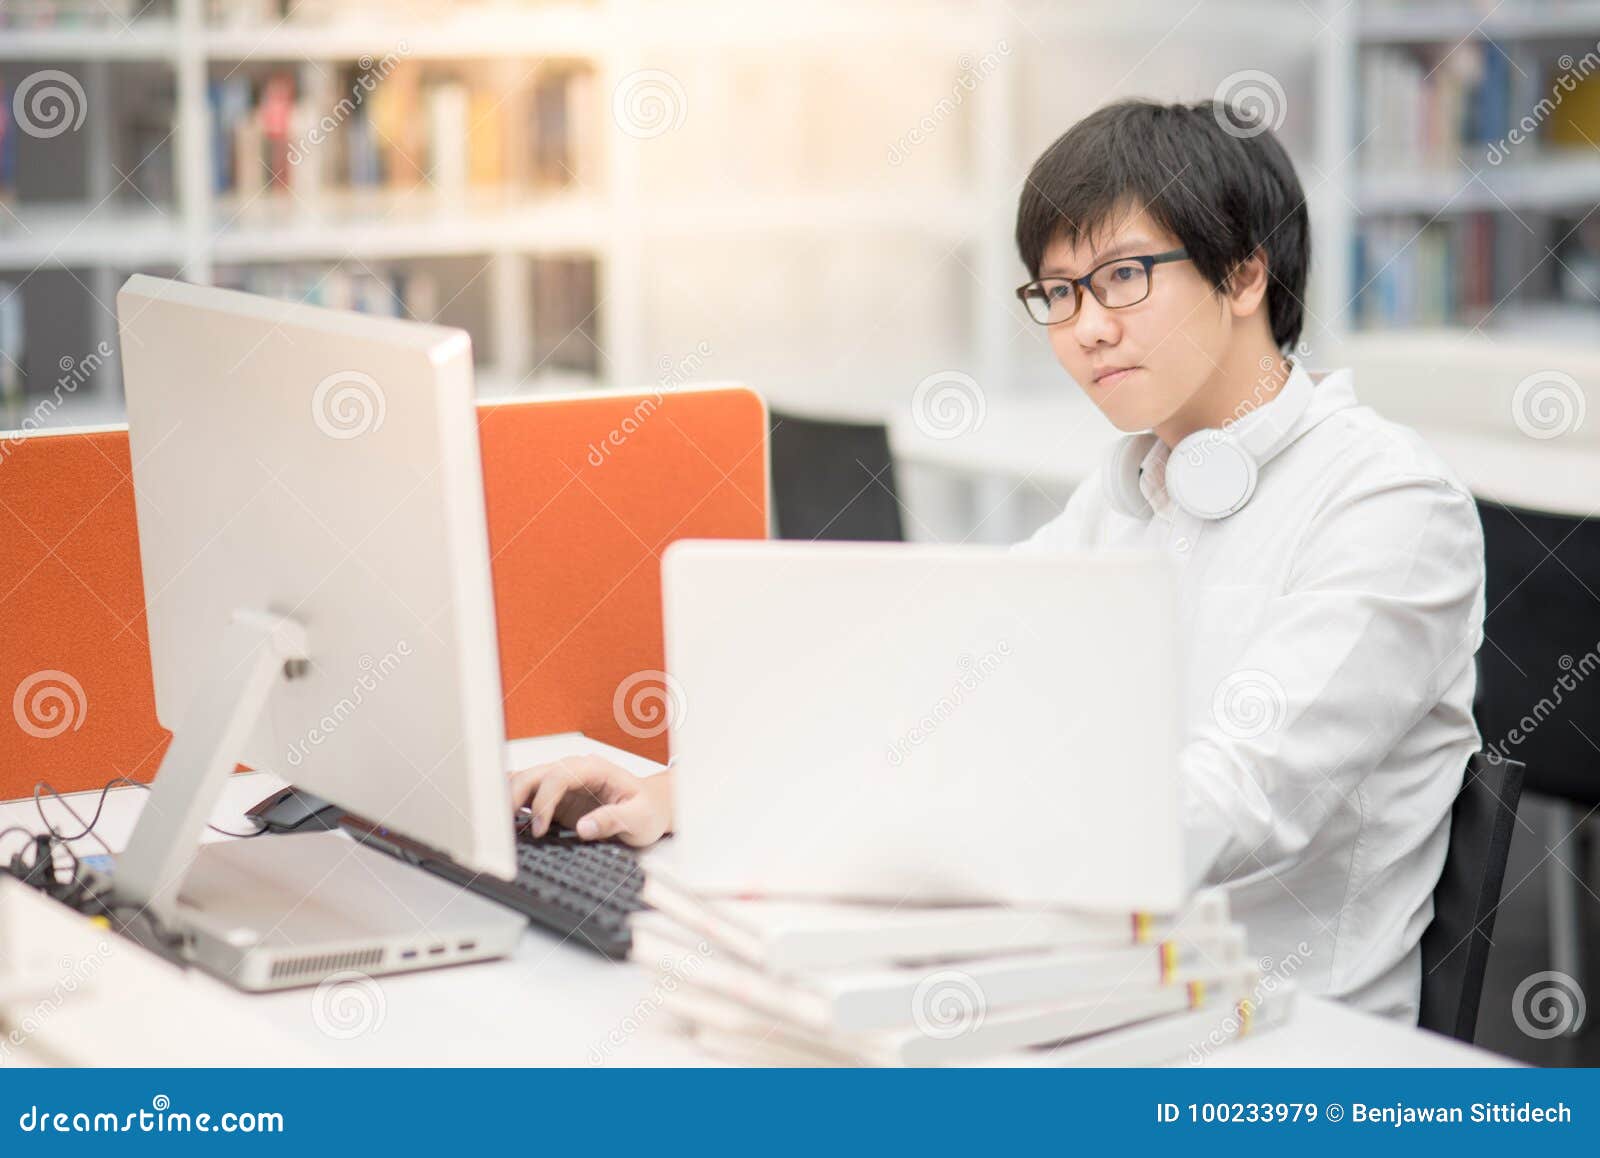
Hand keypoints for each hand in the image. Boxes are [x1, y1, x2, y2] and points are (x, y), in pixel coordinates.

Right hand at [507, 755, 672, 846]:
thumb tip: (585, 828)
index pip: (559, 776)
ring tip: (499, 823)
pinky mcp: (555, 798)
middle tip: (506, 825)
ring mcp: (562, 784)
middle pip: (535, 774)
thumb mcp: (639, 818)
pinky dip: (513, 802)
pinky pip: (528, 794)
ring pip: (526, 781)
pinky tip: (502, 815)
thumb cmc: (647, 809)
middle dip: (515, 796)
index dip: (545, 800)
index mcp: (594, 769)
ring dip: (510, 798)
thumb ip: (613, 820)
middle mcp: (574, 771)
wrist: (650, 807)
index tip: (539, 829)